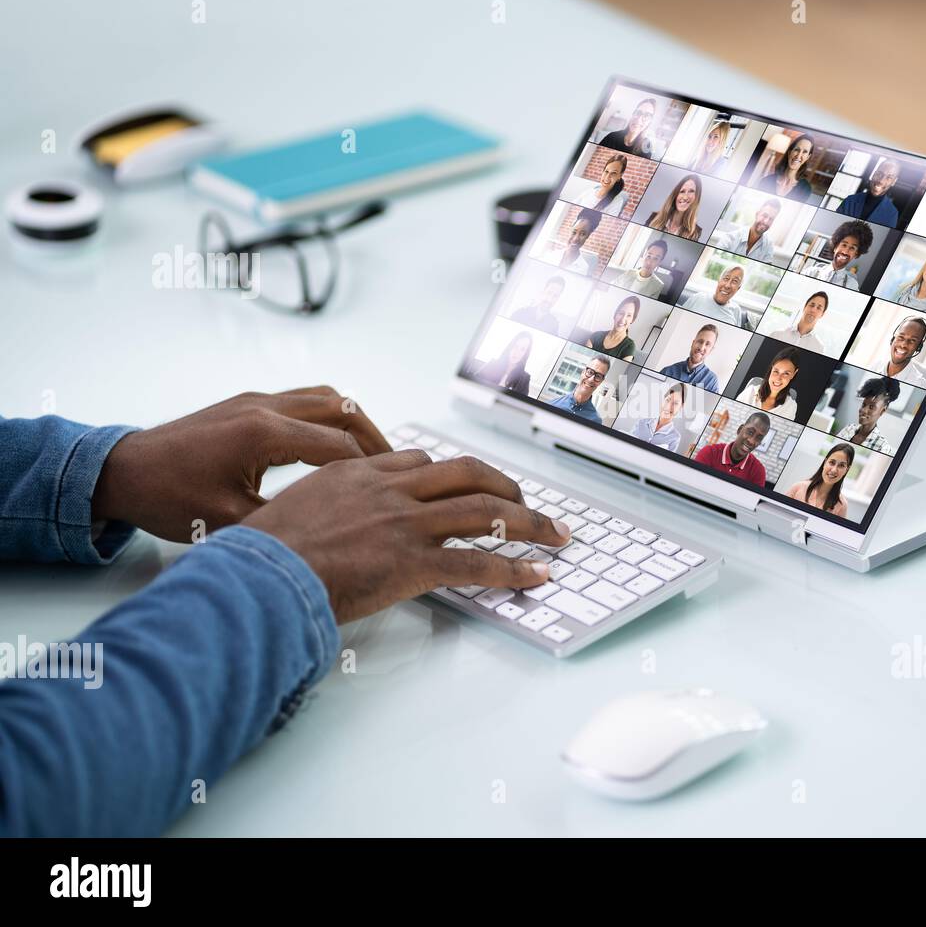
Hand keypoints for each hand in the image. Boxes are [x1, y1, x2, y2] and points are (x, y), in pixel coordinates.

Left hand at [91, 386, 390, 541]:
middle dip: (375, 438)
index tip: (392, 490)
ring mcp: (256, 400)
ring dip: (354, 421)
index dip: (370, 471)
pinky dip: (330, 416)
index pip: (339, 447)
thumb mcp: (230, 522)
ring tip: (372, 453)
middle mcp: (264, 407)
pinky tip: (334, 443)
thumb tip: (327, 537)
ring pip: (326, 396)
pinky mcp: (247, 403)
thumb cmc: (167, 497)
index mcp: (263, 434)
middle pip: (343, 409)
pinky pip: (304, 398)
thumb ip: (284, 522)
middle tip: (396, 466)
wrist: (125, 471)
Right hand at [242, 451, 570, 623]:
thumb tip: (324, 530)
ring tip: (554, 533)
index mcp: (356, 474)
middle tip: (527, 502)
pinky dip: (515, 569)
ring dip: (528, 522)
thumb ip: (321, 511)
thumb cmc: (260, 556)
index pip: (418, 462)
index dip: (452, 474)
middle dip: (505, 486)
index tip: (469, 484)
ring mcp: (405, 524)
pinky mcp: (413, 562)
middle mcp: (388, 490)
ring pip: (484, 511)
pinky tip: (537, 575)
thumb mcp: (289, 513)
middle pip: (465, 473)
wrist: (255, 577)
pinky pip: (478, 562)